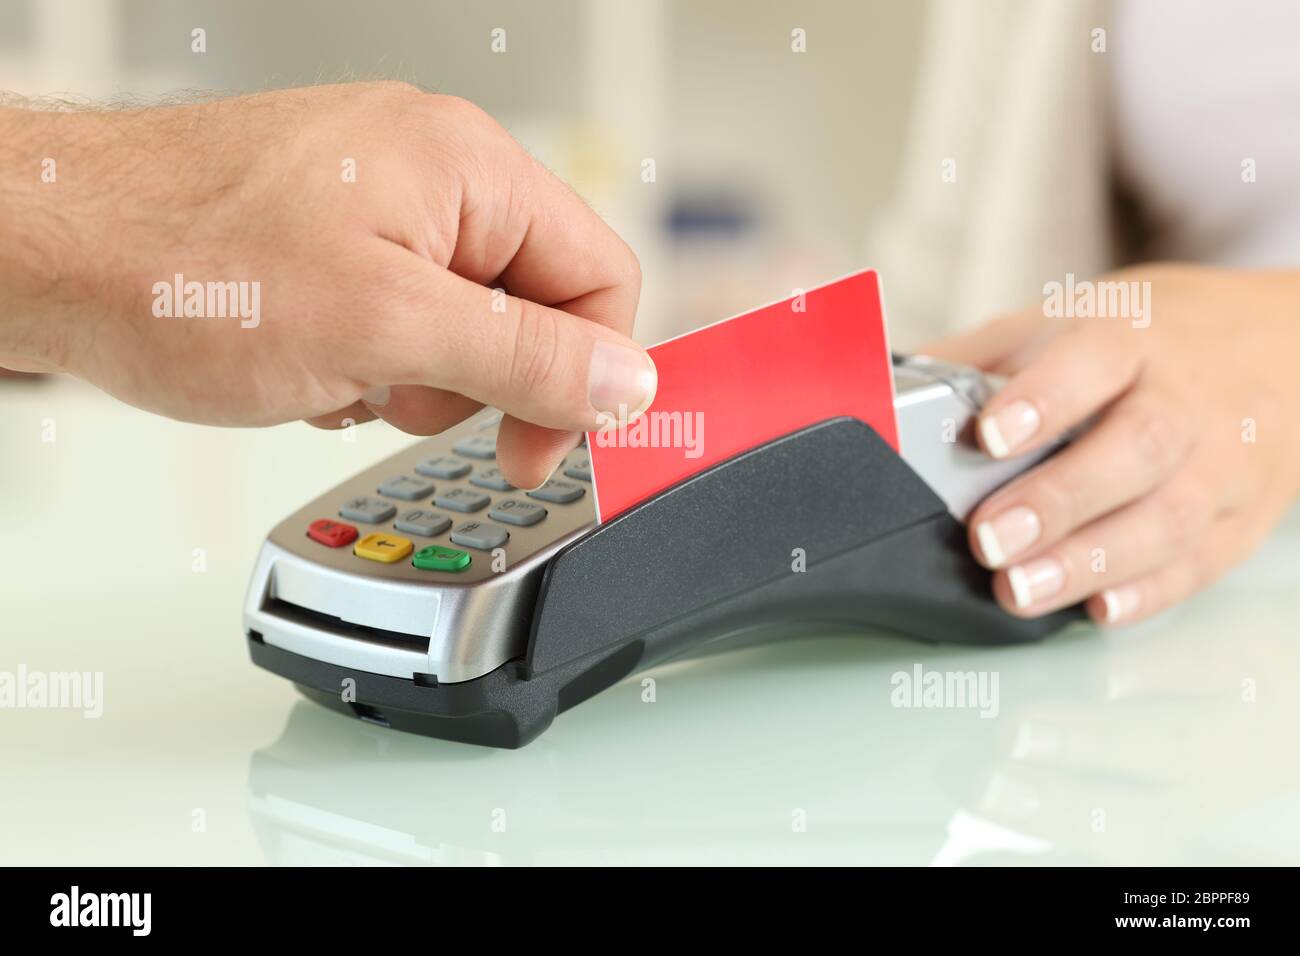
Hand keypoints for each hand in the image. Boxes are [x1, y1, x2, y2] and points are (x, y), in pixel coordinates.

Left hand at [0, 83, 655, 487]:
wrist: (50, 253)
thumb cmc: (186, 265)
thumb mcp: (386, 331)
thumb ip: (526, 358)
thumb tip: (628, 382)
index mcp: (471, 167)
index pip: (599, 279)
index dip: (585, 378)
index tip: (537, 446)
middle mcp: (436, 173)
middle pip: (531, 307)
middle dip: (474, 378)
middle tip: (403, 395)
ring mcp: (381, 204)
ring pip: (462, 326)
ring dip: (411, 376)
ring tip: (338, 370)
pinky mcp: (337, 239)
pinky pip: (400, 321)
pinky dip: (367, 362)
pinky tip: (309, 363)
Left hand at [925, 264, 1299, 624]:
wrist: (1269, 348)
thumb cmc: (1137, 343)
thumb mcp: (1057, 323)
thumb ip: (974, 360)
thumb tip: (878, 396)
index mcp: (1130, 337)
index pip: (1091, 361)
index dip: (1042, 399)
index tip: (987, 435)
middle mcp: (1184, 398)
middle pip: (1135, 449)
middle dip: (1058, 500)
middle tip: (988, 539)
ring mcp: (1221, 463)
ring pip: (1167, 518)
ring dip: (1089, 562)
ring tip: (1018, 591)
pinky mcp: (1238, 519)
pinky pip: (1198, 564)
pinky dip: (1146, 594)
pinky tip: (1095, 610)